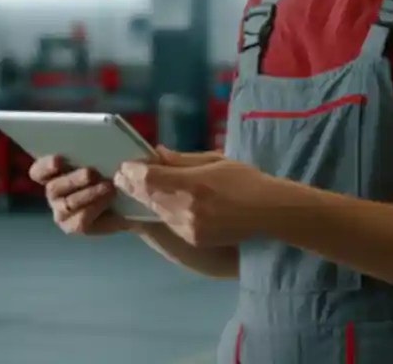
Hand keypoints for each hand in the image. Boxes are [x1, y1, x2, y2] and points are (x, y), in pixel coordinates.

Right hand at [29, 155, 128, 236]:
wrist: (128, 197)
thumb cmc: (111, 170)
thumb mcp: (105, 157)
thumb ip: (96, 153)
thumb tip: (96, 148)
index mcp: (53, 171)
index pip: (38, 171)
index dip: (45, 166)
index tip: (58, 161)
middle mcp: (54, 192)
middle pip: (53, 188)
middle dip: (73, 180)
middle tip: (91, 173)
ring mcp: (61, 211)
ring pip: (67, 204)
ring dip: (88, 194)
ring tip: (108, 186)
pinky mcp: (73, 226)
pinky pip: (80, 220)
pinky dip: (95, 207)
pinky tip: (109, 199)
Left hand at [114, 146, 273, 246]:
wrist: (269, 213)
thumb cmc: (245, 181)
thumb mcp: (215, 161)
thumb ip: (183, 159)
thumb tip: (157, 153)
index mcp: (192, 184)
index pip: (149, 178)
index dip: (132, 172)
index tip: (125, 166)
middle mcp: (186, 208)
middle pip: (147, 196)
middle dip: (133, 185)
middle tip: (123, 176)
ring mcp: (189, 227)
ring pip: (156, 211)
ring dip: (147, 199)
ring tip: (140, 187)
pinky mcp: (194, 239)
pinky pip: (170, 223)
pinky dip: (164, 212)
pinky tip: (165, 203)